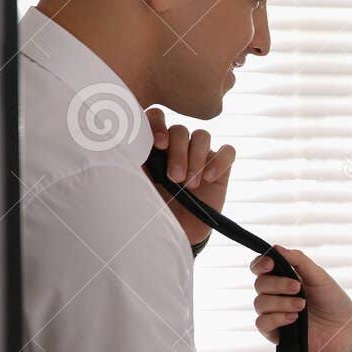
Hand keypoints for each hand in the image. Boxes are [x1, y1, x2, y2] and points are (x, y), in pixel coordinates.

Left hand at [144, 108, 234, 247]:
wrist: (177, 234)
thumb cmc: (154, 210)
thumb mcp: (139, 187)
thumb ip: (133, 164)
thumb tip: (124, 144)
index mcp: (153, 146)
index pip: (156, 118)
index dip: (158, 125)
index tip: (158, 145)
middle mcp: (177, 147)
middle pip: (180, 130)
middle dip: (178, 153)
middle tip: (174, 178)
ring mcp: (200, 156)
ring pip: (202, 136)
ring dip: (196, 158)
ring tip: (190, 184)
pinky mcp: (220, 167)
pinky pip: (227, 151)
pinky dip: (219, 161)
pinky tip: (210, 178)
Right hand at [251, 245, 351, 351]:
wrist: (343, 329)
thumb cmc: (333, 302)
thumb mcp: (319, 276)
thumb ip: (298, 260)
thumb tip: (276, 247)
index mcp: (284, 278)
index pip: (261, 268)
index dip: (260, 264)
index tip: (270, 264)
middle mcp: (275, 295)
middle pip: (259, 284)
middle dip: (277, 284)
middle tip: (298, 288)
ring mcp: (274, 313)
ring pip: (260, 303)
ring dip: (281, 302)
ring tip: (302, 306)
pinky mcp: (274, 332)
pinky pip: (262, 323)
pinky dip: (276, 318)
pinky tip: (294, 318)